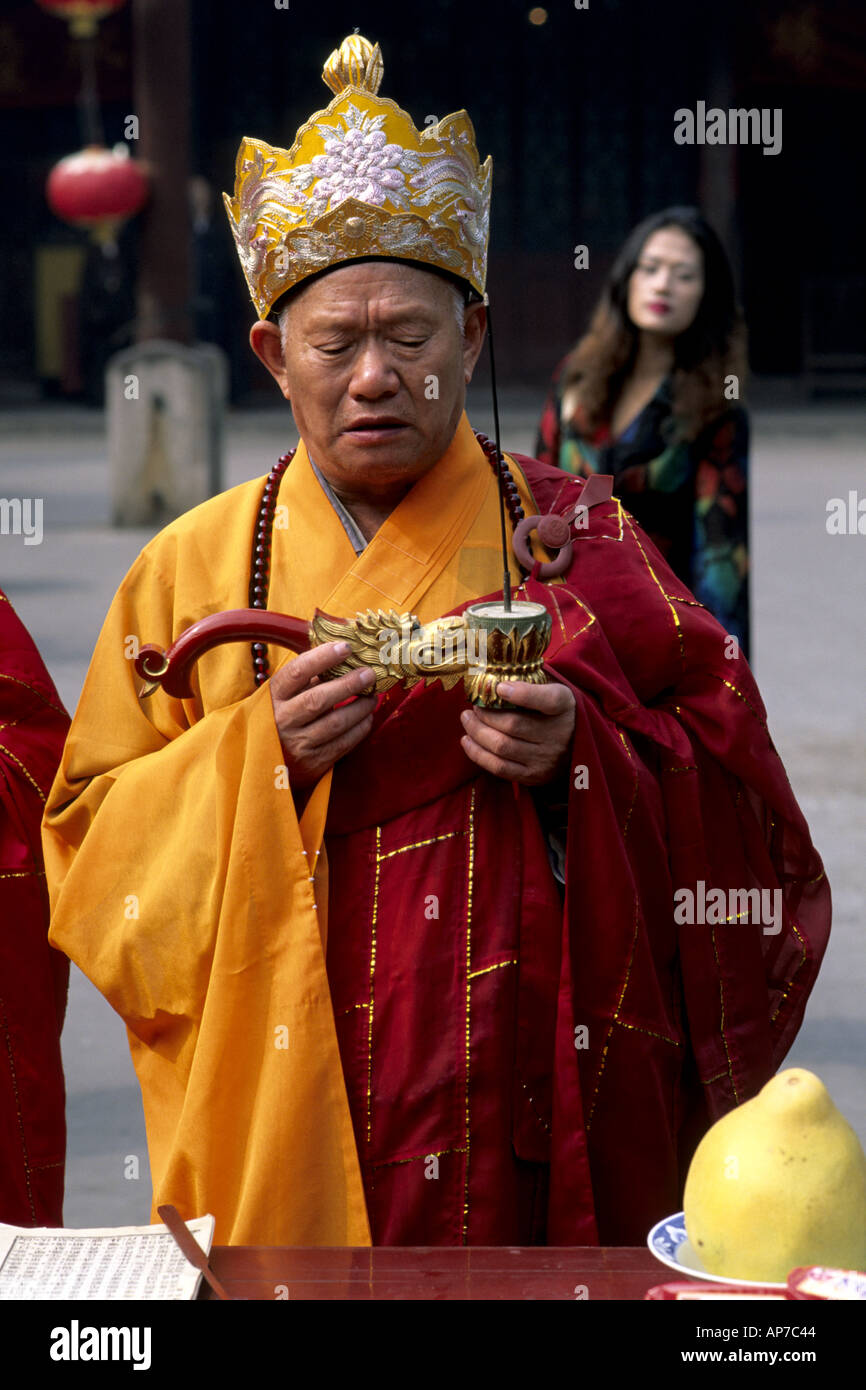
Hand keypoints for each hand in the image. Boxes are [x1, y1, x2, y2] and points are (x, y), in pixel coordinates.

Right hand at [270, 642, 376, 790]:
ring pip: (335, 723)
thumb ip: (305, 678)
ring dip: (360, 708)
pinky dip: (360, 729)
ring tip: (373, 696)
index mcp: (272, 697)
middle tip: (369, 674)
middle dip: (348, 684)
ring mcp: (296, 744)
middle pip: (318, 699)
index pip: (297, 672)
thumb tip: (342, 655)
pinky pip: (343, 744)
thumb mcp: (282, 696)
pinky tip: (366, 717)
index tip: (345, 647)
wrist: (263, 763)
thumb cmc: (279, 719)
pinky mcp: (312, 764)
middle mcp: (282, 720)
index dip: (322, 657)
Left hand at [459, 679, 574, 785]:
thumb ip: (530, 683)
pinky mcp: (534, 775)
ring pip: (502, 746)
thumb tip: (493, 682)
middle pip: (513, 725)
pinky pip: (499, 767)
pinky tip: (467, 740)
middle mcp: (558, 734)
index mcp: (564, 706)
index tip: (499, 687)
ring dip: (477, 732)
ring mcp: (546, 758)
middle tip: (473, 706)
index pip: (549, 700)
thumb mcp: (553, 690)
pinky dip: (478, 754)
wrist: (576, 745)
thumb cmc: (554, 712)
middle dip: (485, 715)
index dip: (523, 694)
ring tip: (467, 719)